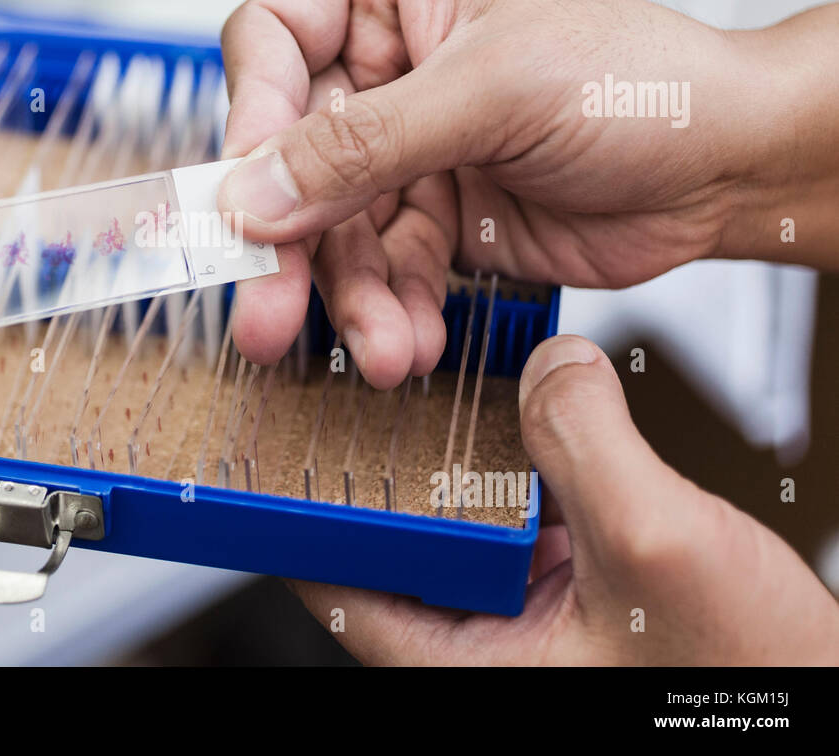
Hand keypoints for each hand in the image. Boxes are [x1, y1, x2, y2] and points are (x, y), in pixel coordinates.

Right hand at [216, 0, 838, 386]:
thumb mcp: (493, 92)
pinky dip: (391, 313)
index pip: (272, 41)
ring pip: (333, 231)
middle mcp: (387, 66)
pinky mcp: (432, 217)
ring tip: (379, 349)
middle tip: (266, 314)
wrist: (723, 171)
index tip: (244, 198)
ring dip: (349, 298)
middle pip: (288, 156)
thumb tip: (252, 192)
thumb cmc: (640, 82)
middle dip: (287, 244)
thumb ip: (364, 144)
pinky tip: (410, 341)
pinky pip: (382, 272)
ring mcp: (406, 147)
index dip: (249, 119)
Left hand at [291, 335, 838, 664]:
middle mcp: (479, 639)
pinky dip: (517, 458)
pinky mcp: (566, 583)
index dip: (298, 502)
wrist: (825, 698)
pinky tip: (522, 403)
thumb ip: (586, 445)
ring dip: (454, 449)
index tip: (278, 427)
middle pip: (392, 535)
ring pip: (457, 516)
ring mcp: (523, 611)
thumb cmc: (752, 682)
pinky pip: (517, 510)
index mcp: (460, 661)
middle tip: (361, 371)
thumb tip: (547, 365)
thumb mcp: (656, 550)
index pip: (337, 576)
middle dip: (381, 455)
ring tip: (432, 371)